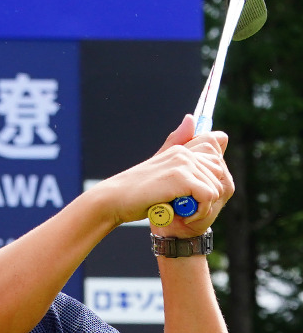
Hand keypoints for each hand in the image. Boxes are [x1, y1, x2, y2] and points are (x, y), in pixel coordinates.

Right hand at [95, 115, 232, 235]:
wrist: (114, 200)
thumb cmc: (135, 191)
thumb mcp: (160, 169)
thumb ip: (176, 147)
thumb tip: (191, 118)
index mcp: (182, 150)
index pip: (216, 162)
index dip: (209, 183)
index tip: (190, 196)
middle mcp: (185, 153)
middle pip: (219, 176)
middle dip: (207, 196)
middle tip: (184, 206)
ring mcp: (183, 163)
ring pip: (216, 188)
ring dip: (202, 207)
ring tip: (180, 211)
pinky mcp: (181, 177)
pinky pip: (208, 196)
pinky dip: (199, 211)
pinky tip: (181, 214)